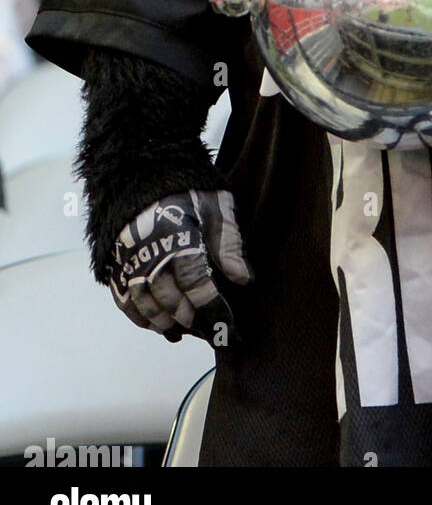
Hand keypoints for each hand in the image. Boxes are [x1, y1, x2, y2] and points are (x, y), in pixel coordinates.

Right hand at [109, 190, 251, 343]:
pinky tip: (159, 326)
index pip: (198, 287)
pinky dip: (142, 319)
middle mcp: (149, 255)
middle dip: (194, 321)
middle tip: (212, 333)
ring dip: (167, 324)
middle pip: (171, 302)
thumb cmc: (186, 188)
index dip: (215, 312)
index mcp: (179, 239)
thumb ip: (229, 244)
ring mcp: (128, 262)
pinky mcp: (114, 265)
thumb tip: (244, 279)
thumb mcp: (216, 206)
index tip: (230, 330)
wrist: (143, 171)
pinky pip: (125, 302)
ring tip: (187, 332)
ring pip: (147, 307)